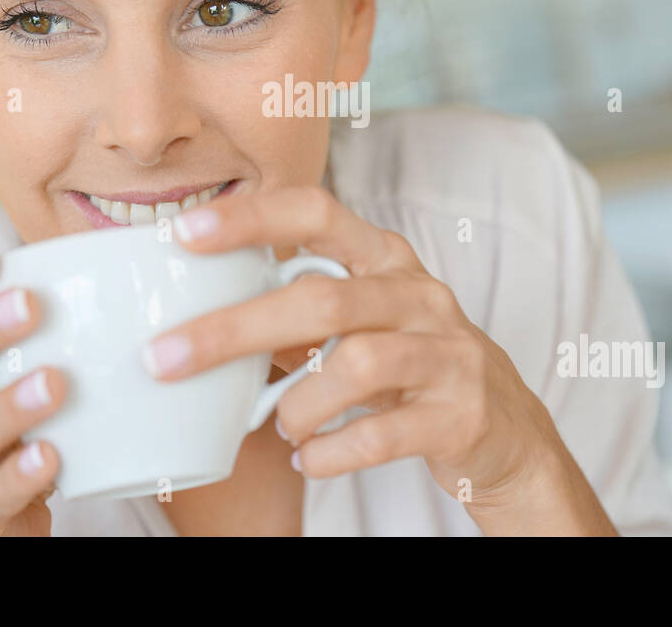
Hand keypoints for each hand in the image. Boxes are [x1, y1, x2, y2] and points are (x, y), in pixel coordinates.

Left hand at [140, 186, 615, 533]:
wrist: (505, 427)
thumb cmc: (409, 362)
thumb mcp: (360, 319)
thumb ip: (296, 308)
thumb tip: (198, 314)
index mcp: (384, 257)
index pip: (315, 212)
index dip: (249, 218)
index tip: (182, 234)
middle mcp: (418, 293)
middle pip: (320, 298)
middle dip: (235, 329)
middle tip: (165, 358)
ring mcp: (446, 351)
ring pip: (356, 364)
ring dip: (297, 402)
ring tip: (278, 425)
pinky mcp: (459, 412)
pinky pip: (383, 433)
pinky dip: (333, 451)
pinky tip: (310, 459)